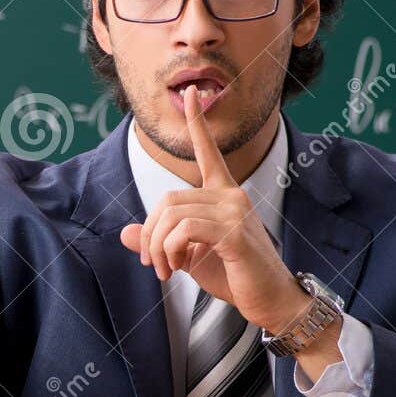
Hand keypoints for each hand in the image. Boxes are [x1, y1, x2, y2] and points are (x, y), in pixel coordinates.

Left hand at [118, 85, 307, 334]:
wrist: (270, 301)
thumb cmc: (234, 276)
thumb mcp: (188, 257)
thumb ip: (160, 241)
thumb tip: (125, 232)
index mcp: (223, 195)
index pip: (208, 153)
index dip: (197, 124)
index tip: (190, 94)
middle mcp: (231, 196)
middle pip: (168, 199)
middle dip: (151, 234)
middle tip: (155, 264)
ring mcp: (235, 212)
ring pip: (173, 214)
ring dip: (159, 247)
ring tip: (167, 269)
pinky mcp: (234, 233)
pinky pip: (185, 230)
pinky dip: (171, 251)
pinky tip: (178, 268)